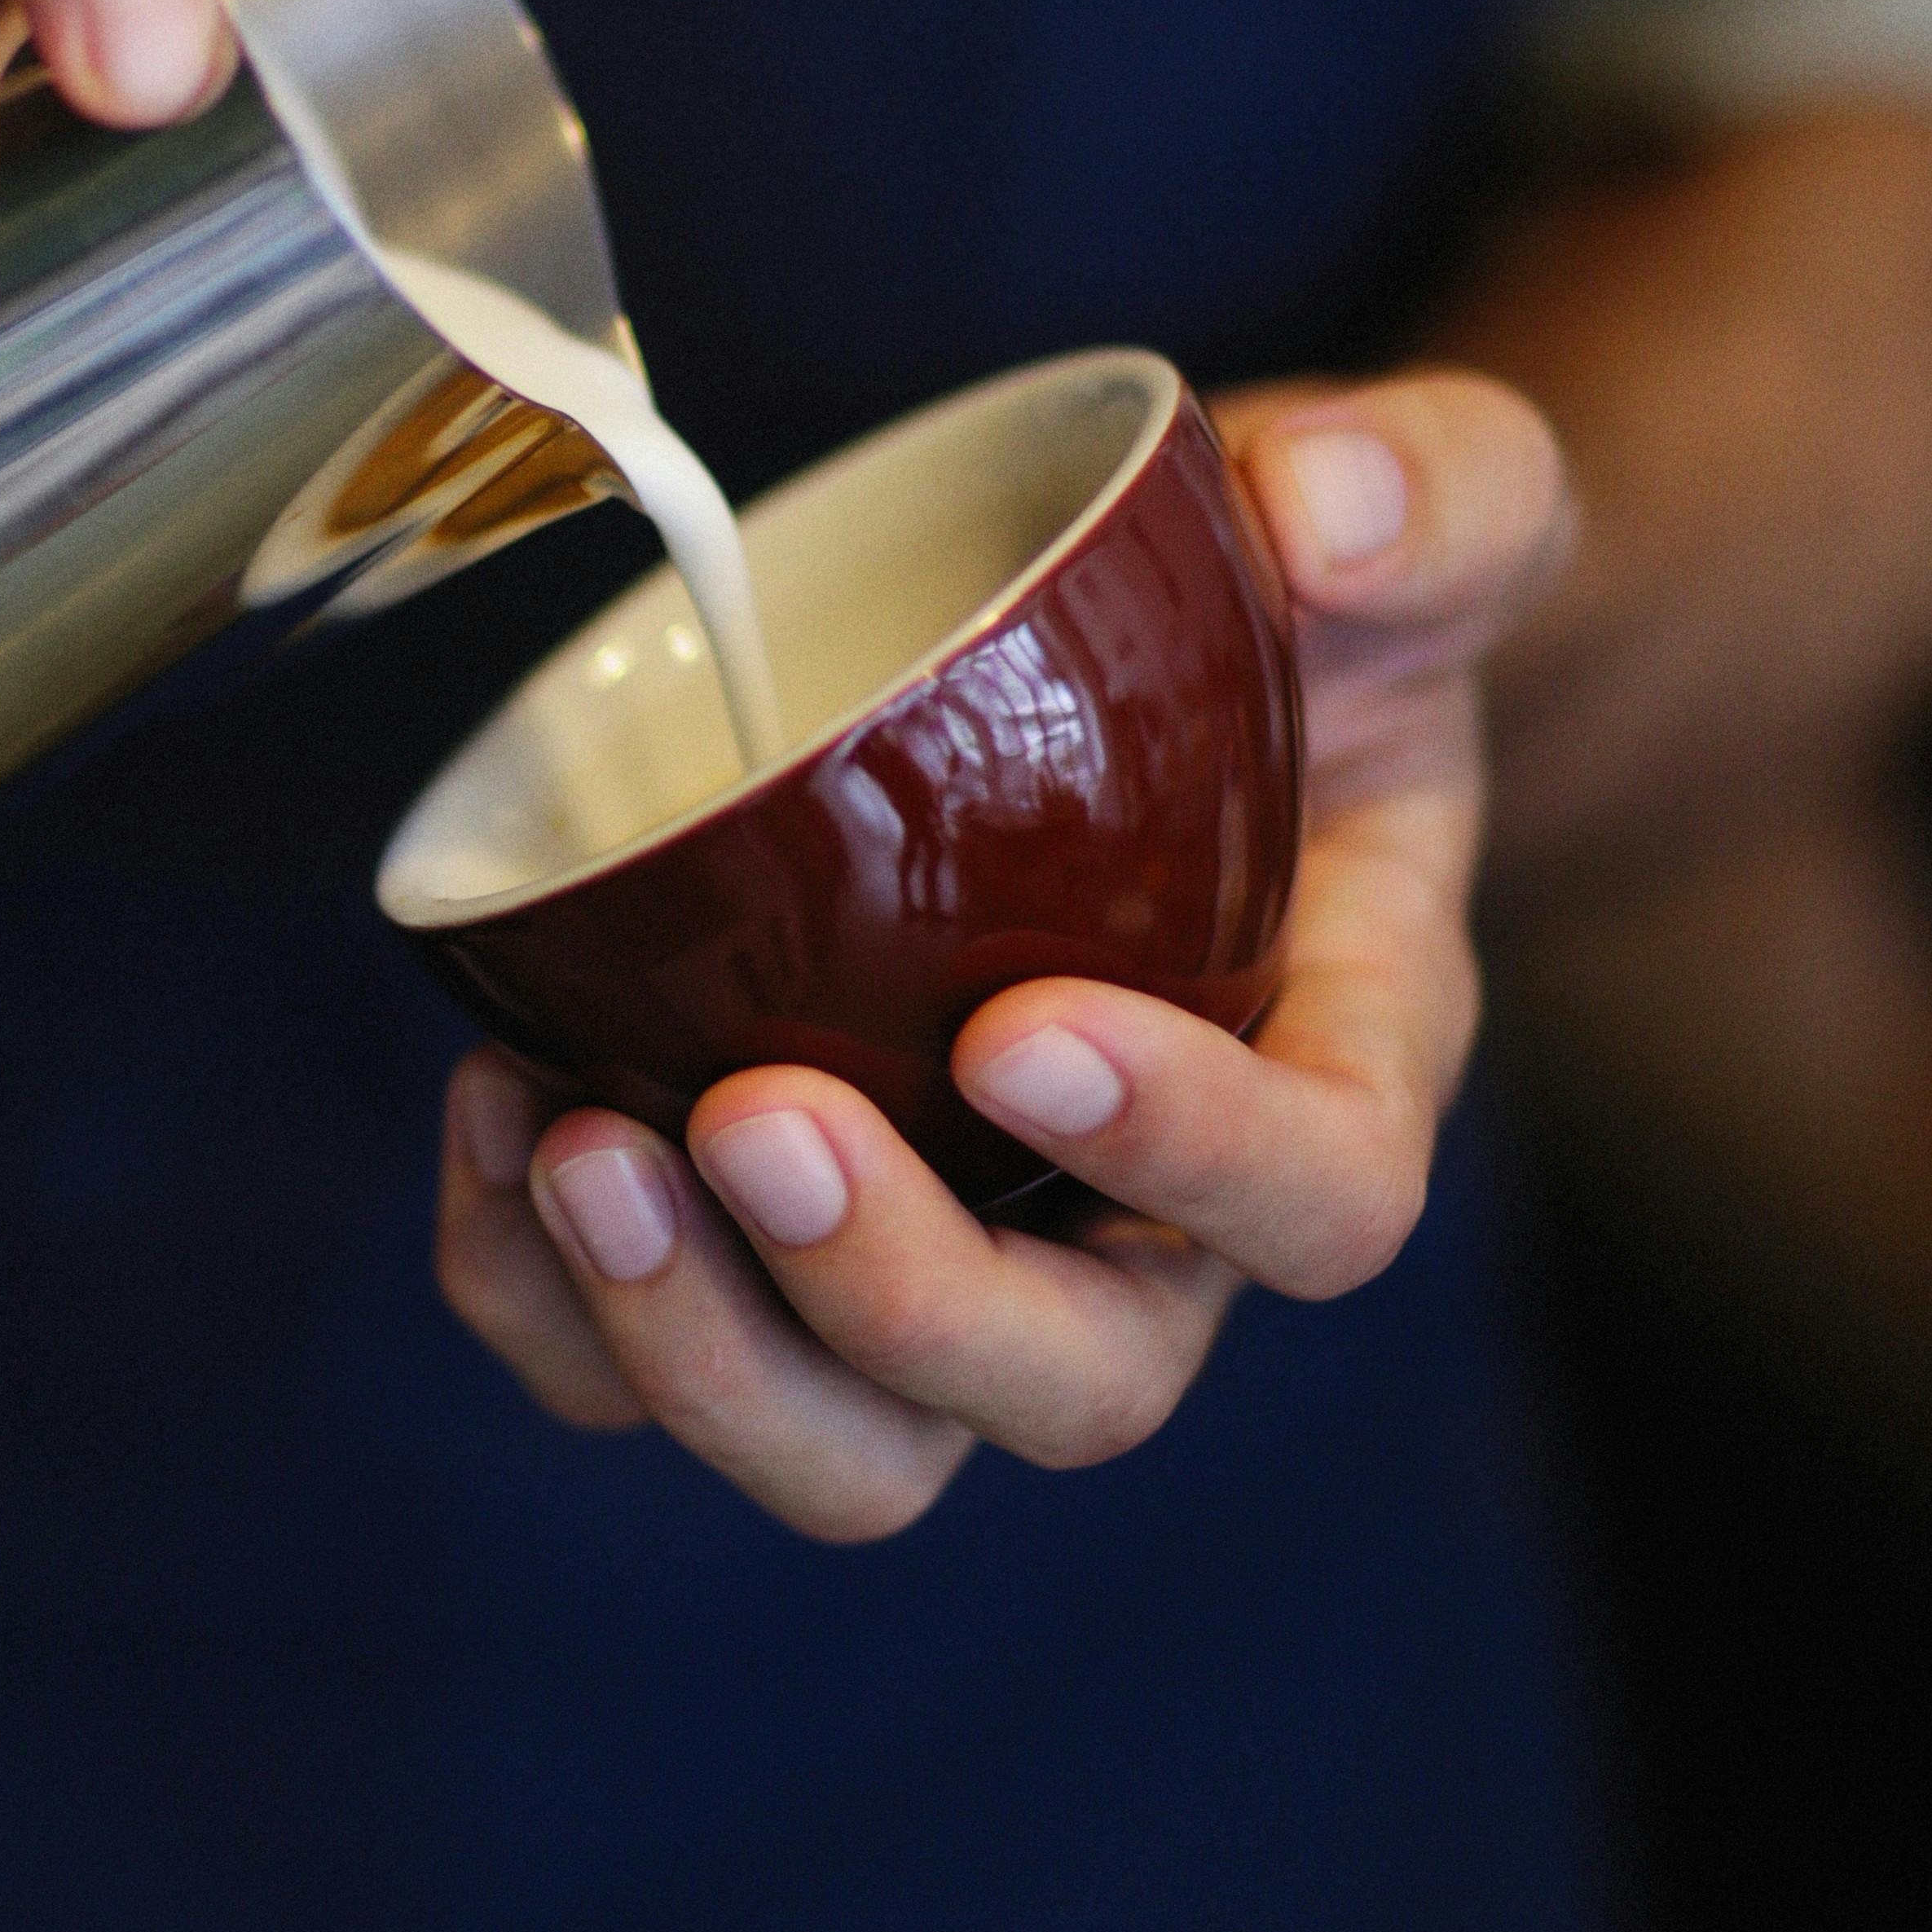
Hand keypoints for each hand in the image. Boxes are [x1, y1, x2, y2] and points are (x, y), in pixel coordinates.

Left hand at [435, 371, 1574, 1539]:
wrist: (1174, 666)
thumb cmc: (1310, 614)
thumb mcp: (1431, 505)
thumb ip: (1431, 488)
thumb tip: (1320, 513)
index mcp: (1340, 1067)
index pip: (1321, 1202)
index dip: (1189, 1159)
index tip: (1020, 1029)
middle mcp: (1151, 1220)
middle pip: (1066, 1390)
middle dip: (896, 1299)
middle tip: (749, 1117)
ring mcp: (956, 1250)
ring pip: (854, 1443)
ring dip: (697, 1342)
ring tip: (576, 1146)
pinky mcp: (775, 1236)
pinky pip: (650, 1363)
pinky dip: (546, 1288)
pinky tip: (500, 1100)